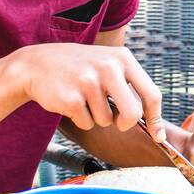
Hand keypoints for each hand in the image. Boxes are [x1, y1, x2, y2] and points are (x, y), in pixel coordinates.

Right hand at [7, 43, 164, 139]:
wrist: (36, 64)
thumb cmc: (79, 68)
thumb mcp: (107, 64)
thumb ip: (130, 86)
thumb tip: (153, 122)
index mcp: (123, 58)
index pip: (151, 94)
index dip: (156, 118)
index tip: (158, 135)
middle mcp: (108, 67)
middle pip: (132, 114)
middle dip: (125, 124)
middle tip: (116, 122)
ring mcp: (89, 82)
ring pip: (106, 120)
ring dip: (96, 116)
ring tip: (83, 98)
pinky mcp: (71, 98)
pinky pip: (87, 123)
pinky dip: (80, 119)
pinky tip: (70, 101)